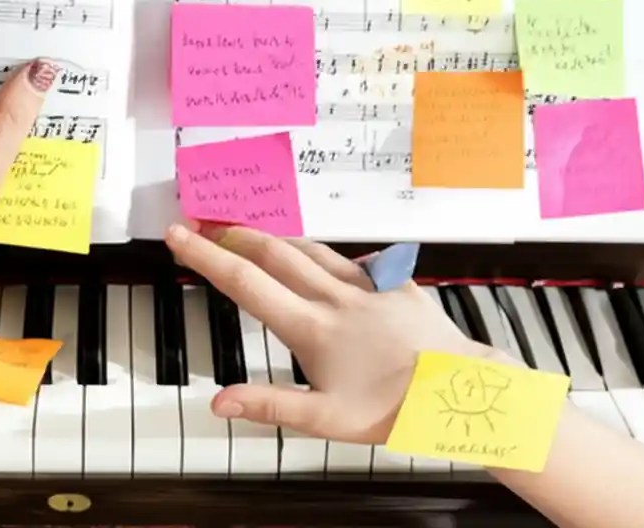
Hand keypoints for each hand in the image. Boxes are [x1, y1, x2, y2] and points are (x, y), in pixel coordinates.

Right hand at [165, 222, 498, 443]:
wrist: (464, 392)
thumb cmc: (396, 410)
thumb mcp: (326, 420)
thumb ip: (269, 405)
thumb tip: (218, 401)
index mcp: (311, 327)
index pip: (245, 283)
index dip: (205, 257)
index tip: (179, 235)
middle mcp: (336, 297)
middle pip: (272, 252)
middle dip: (232, 234)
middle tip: (204, 223)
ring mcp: (369, 286)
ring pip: (311, 248)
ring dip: (275, 237)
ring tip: (252, 233)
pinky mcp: (397, 284)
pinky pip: (353, 260)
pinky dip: (326, 254)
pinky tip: (325, 258)